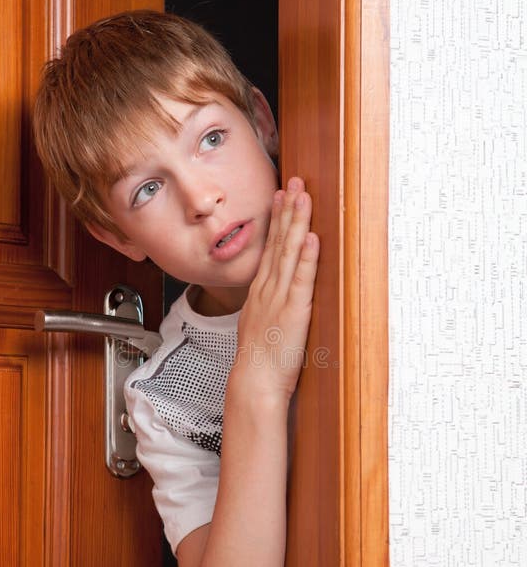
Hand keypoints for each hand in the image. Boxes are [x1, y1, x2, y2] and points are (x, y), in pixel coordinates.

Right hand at [233, 177, 319, 398]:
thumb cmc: (259, 364)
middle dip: (287, 210)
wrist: (254, 383)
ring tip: (303, 196)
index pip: (270, 249)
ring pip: (289, 254)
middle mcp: (267, 290)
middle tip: (294, 182)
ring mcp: (279, 299)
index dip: (276, 221)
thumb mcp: (259, 328)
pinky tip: (311, 236)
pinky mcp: (293, 312)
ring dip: (296, 223)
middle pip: (278, 243)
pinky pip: (301, 279)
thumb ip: (267, 309)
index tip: (281, 197)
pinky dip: (307, 257)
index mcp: (260, 294)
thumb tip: (274, 301)